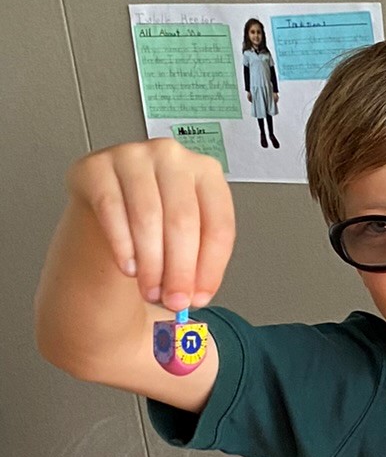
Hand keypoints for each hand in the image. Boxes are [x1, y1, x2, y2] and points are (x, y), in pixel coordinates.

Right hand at [66, 138, 233, 311]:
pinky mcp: (96, 167)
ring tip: (150, 290)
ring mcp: (132, 156)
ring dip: (150, 263)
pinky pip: (111, 209)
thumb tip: (192, 297)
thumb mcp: (184, 236)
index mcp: (206, 172)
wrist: (111, 200)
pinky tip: (128, 267)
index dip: (211, 267)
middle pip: (183, 221)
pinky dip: (122, 245)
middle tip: (174, 301)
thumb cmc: (156, 217)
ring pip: (147, 217)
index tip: (201, 297)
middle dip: (179, 270)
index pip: (218, 224)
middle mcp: (172, 157)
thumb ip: (194, 263)